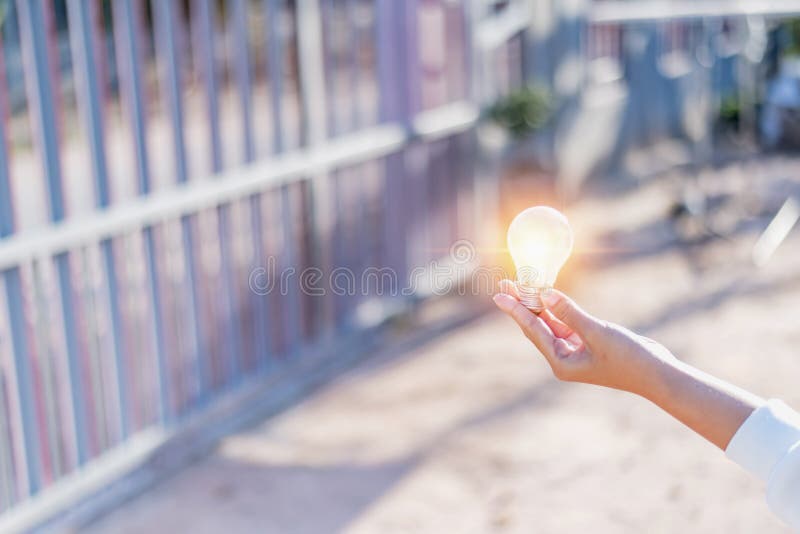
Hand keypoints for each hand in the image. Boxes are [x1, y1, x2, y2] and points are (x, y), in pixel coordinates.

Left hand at [492, 280, 676, 395]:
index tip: (499, 293)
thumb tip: (544, 293)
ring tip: (520, 285)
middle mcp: (563, 358)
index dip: (516, 309)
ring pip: (549, 324)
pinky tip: (545, 295)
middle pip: (536, 326)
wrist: (657, 374)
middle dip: (521, 304)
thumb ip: (569, 312)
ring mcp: (575, 352)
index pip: (533, 329)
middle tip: (505, 283)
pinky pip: (565, 324)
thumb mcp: (597, 332)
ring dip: (537, 305)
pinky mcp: (587, 344)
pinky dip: (556, 309)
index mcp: (561, 362)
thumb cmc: (629, 358)